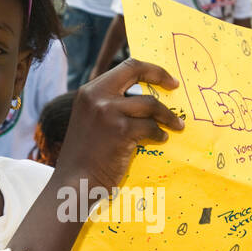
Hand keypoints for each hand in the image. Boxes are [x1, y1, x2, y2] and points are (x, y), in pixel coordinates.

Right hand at [53, 58, 181, 193]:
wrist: (75, 182)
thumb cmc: (85, 158)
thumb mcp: (90, 121)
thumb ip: (109, 106)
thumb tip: (143, 101)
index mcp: (89, 92)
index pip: (124, 68)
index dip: (148, 70)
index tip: (165, 79)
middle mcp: (97, 96)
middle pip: (136, 71)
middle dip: (160, 75)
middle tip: (175, 87)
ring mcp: (109, 112)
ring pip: (150, 104)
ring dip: (167, 116)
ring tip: (176, 126)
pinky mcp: (121, 131)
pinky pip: (150, 127)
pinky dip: (159, 134)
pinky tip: (161, 140)